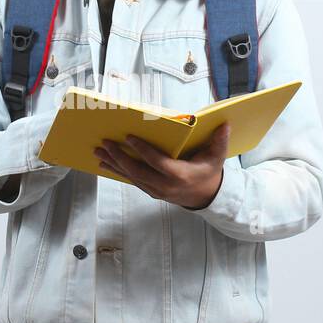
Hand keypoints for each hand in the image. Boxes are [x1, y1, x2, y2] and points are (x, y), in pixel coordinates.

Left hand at [94, 122, 230, 209]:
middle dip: (119, 157)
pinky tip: (106, 163)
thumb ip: (219, 141)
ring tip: (98, 152)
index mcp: (180, 175)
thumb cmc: (209, 172)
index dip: (142, 149)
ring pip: (131, 177)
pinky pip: (131, 180)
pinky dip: (118, 171)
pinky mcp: (151, 191)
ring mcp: (156, 190)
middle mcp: (165, 185)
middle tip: (105, 143)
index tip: (128, 137)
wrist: (206, 197)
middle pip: (137, 170)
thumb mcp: (216, 157)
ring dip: (113, 164)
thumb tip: (225, 125)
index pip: (156, 161)